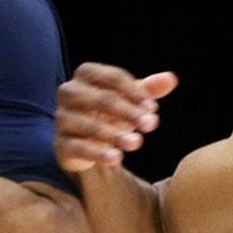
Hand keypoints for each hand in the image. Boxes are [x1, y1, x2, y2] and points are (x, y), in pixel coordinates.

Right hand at [54, 64, 177, 172]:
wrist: (84, 141)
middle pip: (100, 99)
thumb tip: (171, 79)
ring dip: (115, 134)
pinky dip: (98, 153)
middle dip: (128, 112)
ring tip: (137, 143)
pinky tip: (116, 158)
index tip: (153, 108)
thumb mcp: (129, 99)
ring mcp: (62, 119)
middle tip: (150, 125)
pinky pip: (78, 147)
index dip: (134, 92)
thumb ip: (149, 89)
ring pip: (89, 125)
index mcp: (86, 74)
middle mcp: (68, 92)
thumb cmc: (109, 112)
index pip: (112, 77)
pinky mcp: (60, 144)